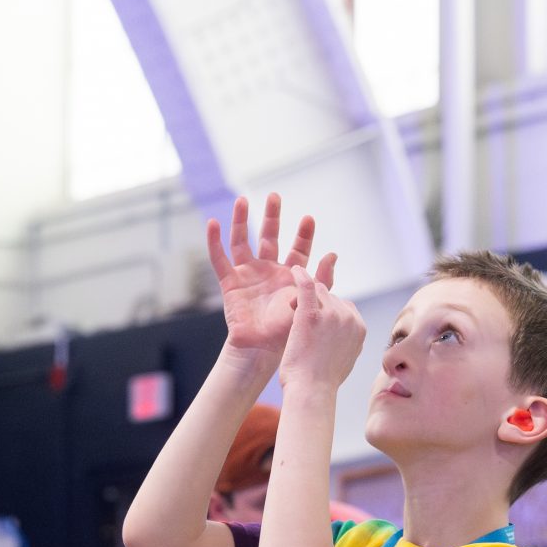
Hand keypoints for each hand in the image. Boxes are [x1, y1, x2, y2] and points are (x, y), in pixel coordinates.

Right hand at [205, 195, 328, 365]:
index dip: (304, 235)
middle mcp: (268, 270)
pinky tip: (213, 223)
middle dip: (272, 217)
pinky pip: (219, 259)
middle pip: (269, 237)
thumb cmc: (287, 332)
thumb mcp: (310, 302)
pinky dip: (214, 242)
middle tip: (275, 196)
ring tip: (241, 200)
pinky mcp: (230, 282)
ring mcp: (248, 274)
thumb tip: (333, 253)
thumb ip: (321, 279)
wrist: (262, 350)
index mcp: (289, 275)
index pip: (298, 249)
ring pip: (242, 241)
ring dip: (241, 221)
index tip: (309, 218)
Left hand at [276, 264, 363, 392]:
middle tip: (302, 322)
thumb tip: (342, 337)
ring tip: (294, 313)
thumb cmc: (322, 381)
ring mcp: (332, 314)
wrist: (311, 391)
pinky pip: (307, 285)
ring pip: (317, 291)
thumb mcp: (345, 358)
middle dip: (316, 305)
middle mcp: (349, 317)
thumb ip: (347, 341)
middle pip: (330, 297)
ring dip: (305, 298)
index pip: (344, 306)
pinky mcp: (311, 314)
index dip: (328, 311)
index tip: (317, 324)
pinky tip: (294, 271)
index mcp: (360, 327)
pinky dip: (300, 276)